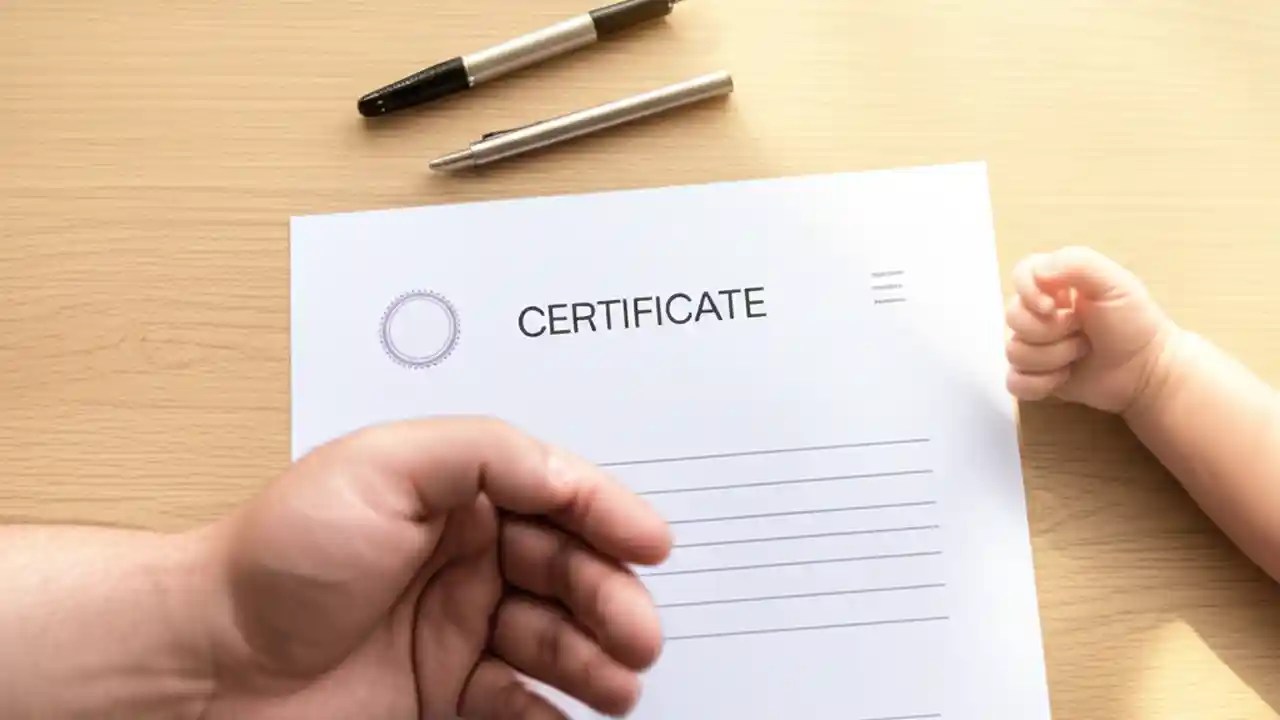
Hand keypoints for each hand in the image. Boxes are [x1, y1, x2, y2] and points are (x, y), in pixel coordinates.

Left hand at [200, 418, 671, 718]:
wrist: (207, 664)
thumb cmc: (281, 554)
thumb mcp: (382, 464)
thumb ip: (486, 454)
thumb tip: (567, 476)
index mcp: (459, 496)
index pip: (558, 497)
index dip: (610, 515)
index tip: (650, 543)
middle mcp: (468, 559)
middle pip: (568, 572)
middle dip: (611, 597)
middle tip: (638, 631)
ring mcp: (459, 630)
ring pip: (556, 640)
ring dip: (598, 657)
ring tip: (620, 680)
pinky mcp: (446, 695)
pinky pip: (520, 704)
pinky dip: (556, 712)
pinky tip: (575, 714)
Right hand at [1004, 246, 1177, 412]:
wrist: (1147, 370)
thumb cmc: (1133, 322)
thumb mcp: (1114, 282)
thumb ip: (1075, 263)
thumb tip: (1037, 273)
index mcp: (1055, 285)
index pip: (1020, 274)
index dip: (1028, 291)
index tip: (1052, 306)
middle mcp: (1039, 314)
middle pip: (1013, 318)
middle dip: (1050, 331)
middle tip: (1082, 334)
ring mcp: (1034, 347)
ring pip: (1015, 352)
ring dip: (1053, 357)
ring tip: (1081, 354)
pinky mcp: (1035, 378)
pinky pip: (1015, 382)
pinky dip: (1040, 383)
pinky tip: (1064, 377)